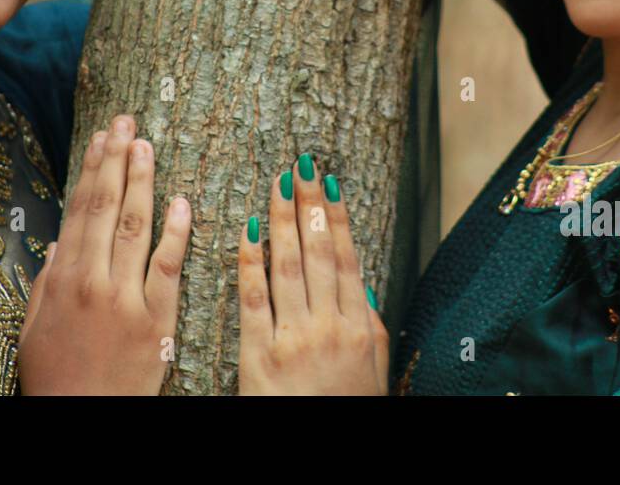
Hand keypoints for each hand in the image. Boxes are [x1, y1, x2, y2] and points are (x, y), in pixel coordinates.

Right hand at [18, 115, 190, 394]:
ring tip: (147, 145)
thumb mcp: (34, 329)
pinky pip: (168, 267)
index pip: (81, 210)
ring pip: (136, 227)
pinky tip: (182, 202)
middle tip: (127, 122)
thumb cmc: (56, 379)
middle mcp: (93, 281)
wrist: (83, 420)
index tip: (102, 136)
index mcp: (63, 279)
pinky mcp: (157, 319)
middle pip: (106, 207)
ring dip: (142, 182)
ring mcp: (126, 298)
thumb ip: (47, 282)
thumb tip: (62, 242)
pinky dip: (177, 233)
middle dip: (117, 160)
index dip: (93, 169)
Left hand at [237, 154, 388, 394]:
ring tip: (276, 184)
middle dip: (309, 204)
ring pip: (288, 266)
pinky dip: (250, 262)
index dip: (337, 215)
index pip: (347, 257)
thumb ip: (370, 323)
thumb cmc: (346, 410)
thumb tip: (363, 280)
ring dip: (281, 221)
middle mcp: (329, 326)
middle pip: (319, 252)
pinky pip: (253, 300)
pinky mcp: (259, 356)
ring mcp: (294, 339)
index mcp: (359, 326)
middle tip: (300, 165)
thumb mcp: (374, 369)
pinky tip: (245, 231)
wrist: (321, 455)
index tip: (328, 181)